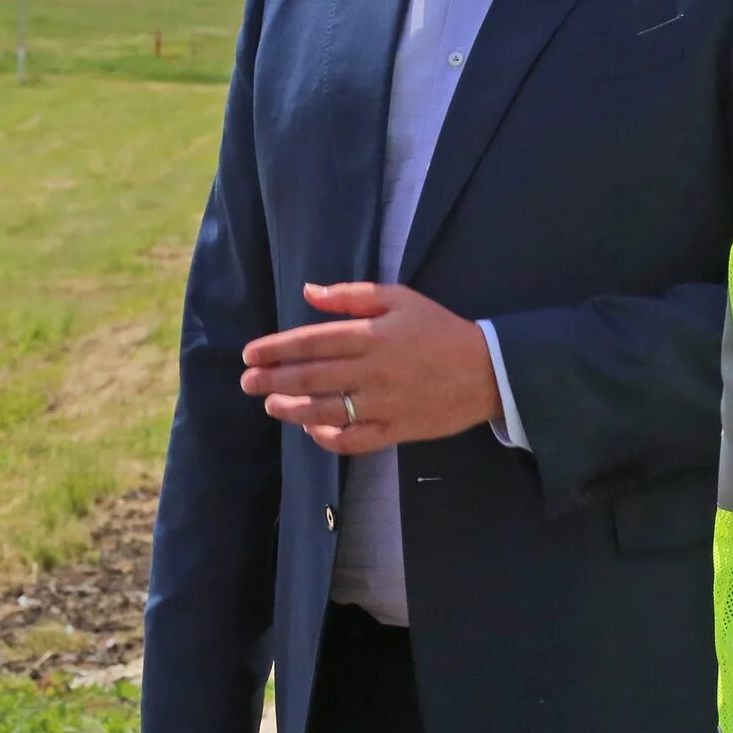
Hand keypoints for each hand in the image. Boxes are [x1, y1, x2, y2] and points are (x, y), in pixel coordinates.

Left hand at [239, 282, 498, 456]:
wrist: (487, 370)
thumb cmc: (439, 329)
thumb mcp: (400, 299)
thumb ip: (352, 295)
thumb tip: (309, 291)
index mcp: (373, 335)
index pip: (313, 342)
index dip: (276, 348)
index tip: (250, 353)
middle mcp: (374, 371)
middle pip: (312, 377)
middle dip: (273, 379)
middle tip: (246, 382)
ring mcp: (384, 404)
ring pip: (327, 411)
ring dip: (292, 410)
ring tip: (270, 405)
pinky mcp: (396, 431)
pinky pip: (354, 440)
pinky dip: (328, 438)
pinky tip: (311, 431)